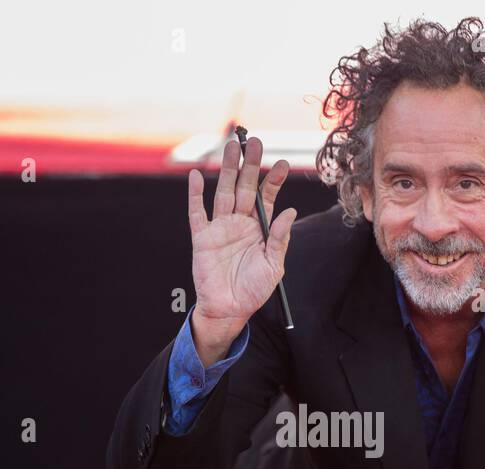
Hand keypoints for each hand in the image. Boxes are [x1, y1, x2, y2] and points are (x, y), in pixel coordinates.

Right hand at [187, 135, 296, 365]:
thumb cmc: (253, 290)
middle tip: (254, 143)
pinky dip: (195, 195)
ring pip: (223, 192)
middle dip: (250, 165)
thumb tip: (289, 211)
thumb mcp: (274, 266)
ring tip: (231, 147)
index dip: (273, 180)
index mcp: (259, 228)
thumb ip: (280, 239)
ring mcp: (220, 227)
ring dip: (227, 170)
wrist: (229, 310)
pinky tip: (196, 177)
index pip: (267, 197)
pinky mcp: (202, 237)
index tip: (282, 164)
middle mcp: (240, 222)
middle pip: (245, 187)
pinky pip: (197, 213)